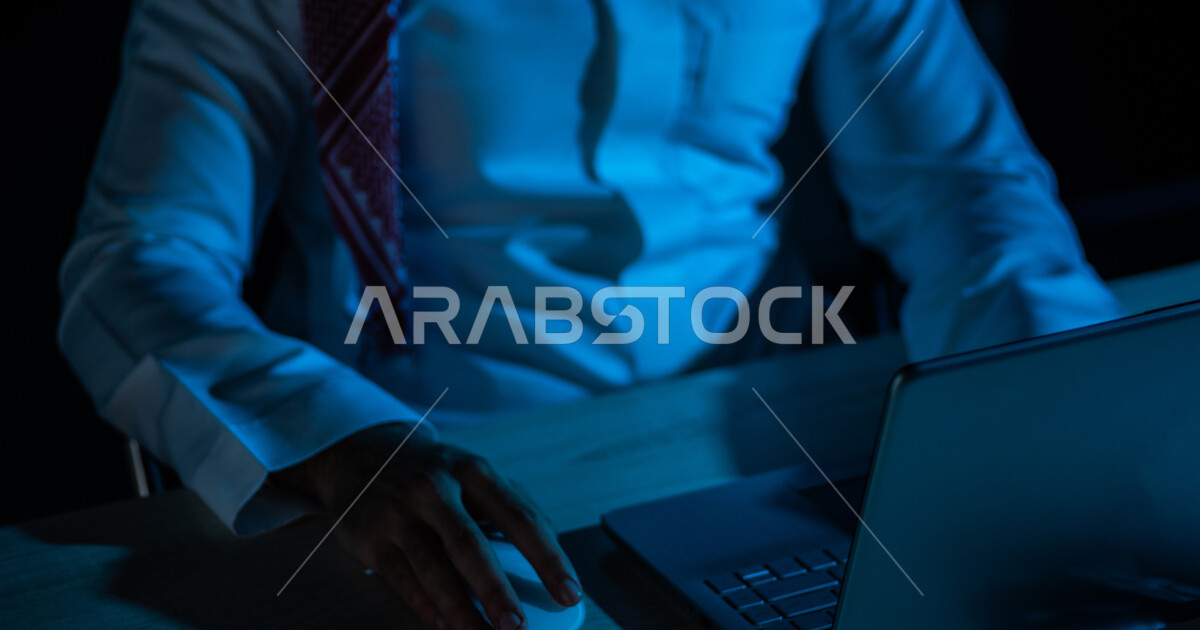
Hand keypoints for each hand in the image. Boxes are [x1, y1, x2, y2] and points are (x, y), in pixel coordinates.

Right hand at [273, 423, 581, 629]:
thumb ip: (513, 506)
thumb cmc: (436, 474)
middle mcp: (435, 488)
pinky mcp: (370, 537)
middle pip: (470, 545)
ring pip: (432, 567)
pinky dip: (424, 606)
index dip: (548, 558)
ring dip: (459, 609)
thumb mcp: (473, 472)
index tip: (569, 594)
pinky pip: (400, 578)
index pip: (519, 517)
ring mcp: (399, 512)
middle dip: (496, 590)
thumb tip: (552, 555)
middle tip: (517, 627)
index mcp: (473, 472)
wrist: (362, 453)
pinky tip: (443, 627)